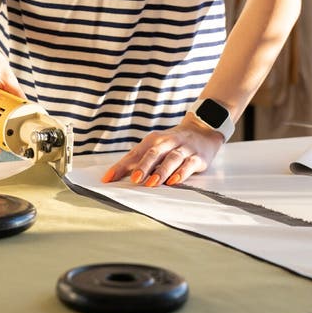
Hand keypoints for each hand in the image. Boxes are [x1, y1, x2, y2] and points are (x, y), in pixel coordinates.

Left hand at [101, 112, 224, 187]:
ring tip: (151, 183)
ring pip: (171, 159)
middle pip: (153, 153)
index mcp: (154, 140)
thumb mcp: (156, 147)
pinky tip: (174, 181)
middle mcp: (168, 142)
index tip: (108, 178)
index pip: (135, 153)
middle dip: (143, 166)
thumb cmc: (173, 143)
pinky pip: (189, 165)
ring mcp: (184, 149)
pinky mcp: (198, 157)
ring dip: (161, 171)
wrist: (203, 129)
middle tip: (134, 179)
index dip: (121, 166)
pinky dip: (181, 173)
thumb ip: (138, 161)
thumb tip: (115, 176)